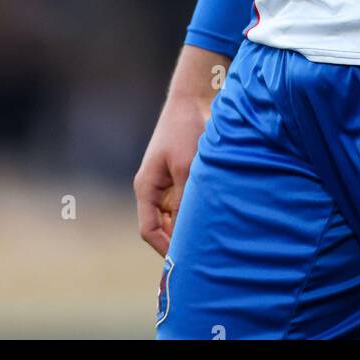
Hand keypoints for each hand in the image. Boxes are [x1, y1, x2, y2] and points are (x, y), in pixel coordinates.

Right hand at [134, 93, 212, 256]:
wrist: (193, 99)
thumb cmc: (186, 130)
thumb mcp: (187, 167)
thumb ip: (184, 198)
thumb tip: (187, 230)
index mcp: (146, 188)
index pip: (148, 229)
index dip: (164, 248)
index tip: (184, 260)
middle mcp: (153, 189)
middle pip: (160, 226)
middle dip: (177, 240)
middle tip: (200, 255)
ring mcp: (166, 182)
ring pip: (174, 216)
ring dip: (188, 225)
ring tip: (209, 238)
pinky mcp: (180, 175)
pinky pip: (184, 202)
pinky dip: (194, 211)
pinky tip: (213, 216)